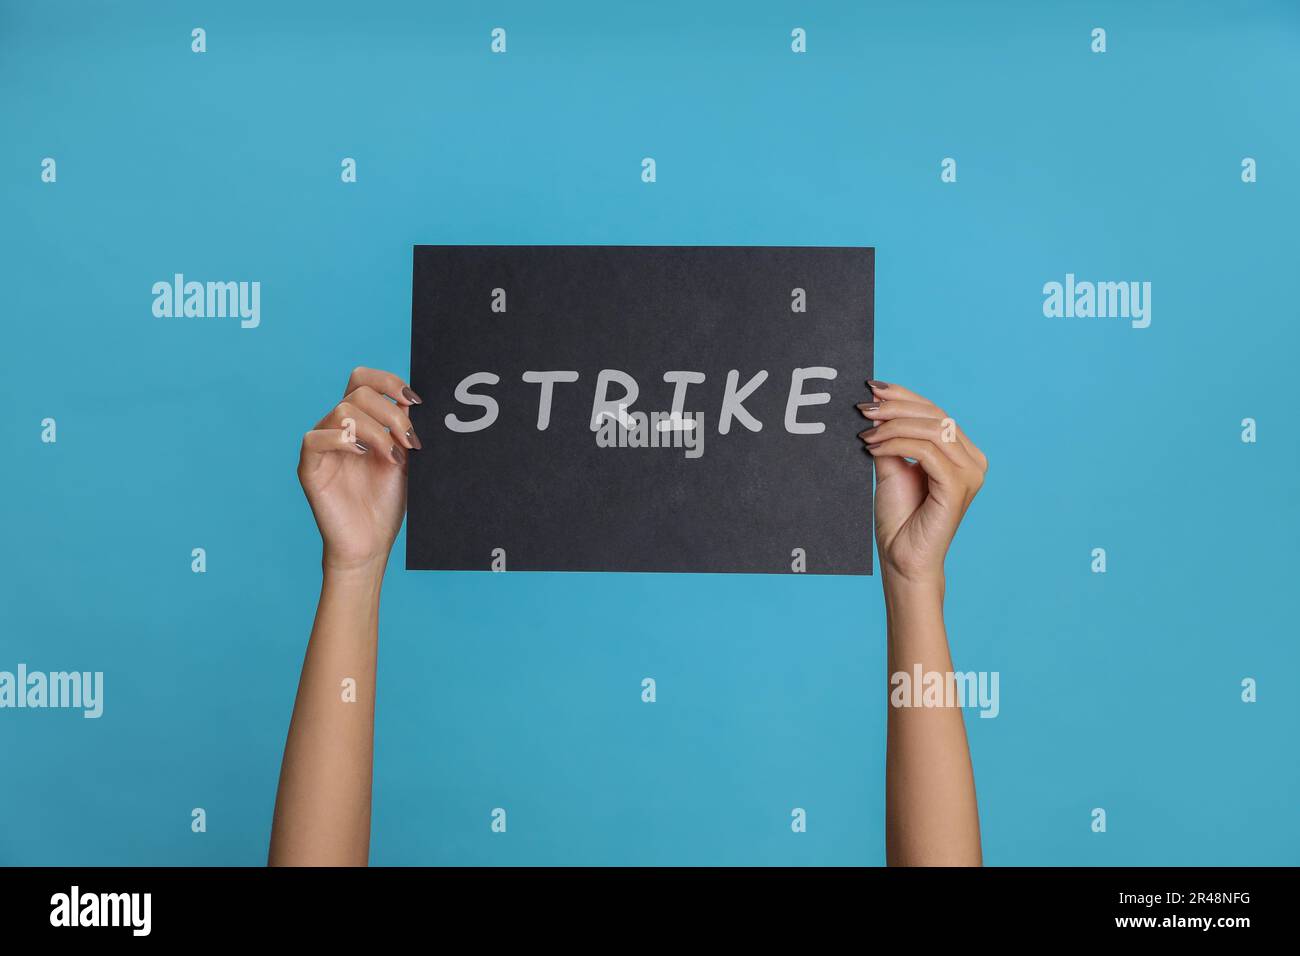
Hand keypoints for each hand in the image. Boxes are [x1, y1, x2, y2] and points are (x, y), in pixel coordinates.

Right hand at [297, 366, 423, 573]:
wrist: (372, 543)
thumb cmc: (386, 503)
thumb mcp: (404, 458)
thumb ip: (403, 428)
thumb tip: (412, 399)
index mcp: (361, 421)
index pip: (362, 380)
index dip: (387, 381)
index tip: (414, 401)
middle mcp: (338, 428)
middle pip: (357, 392)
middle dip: (391, 412)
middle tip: (410, 440)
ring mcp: (322, 446)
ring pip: (342, 411)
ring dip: (375, 430)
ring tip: (392, 456)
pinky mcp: (310, 468)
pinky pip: (315, 439)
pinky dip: (343, 440)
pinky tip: (364, 455)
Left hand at [857, 381, 986, 587]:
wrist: (902, 559)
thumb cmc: (900, 519)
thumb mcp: (892, 468)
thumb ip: (891, 439)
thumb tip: (875, 406)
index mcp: (963, 453)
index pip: (935, 412)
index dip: (904, 395)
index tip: (872, 388)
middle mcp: (973, 461)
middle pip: (935, 415)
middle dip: (895, 406)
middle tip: (863, 407)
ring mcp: (970, 474)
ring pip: (932, 429)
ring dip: (893, 426)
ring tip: (865, 433)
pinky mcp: (958, 486)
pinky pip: (926, 451)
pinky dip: (896, 444)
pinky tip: (873, 449)